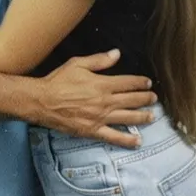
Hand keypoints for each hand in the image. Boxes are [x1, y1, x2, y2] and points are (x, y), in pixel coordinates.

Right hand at [37, 49, 156, 146]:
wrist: (42, 101)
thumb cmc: (58, 81)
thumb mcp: (77, 64)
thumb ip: (99, 60)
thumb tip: (117, 53)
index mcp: (102, 84)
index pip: (128, 83)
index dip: (140, 83)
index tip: (148, 83)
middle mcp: (105, 101)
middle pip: (132, 100)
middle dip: (146, 99)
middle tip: (154, 99)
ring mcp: (100, 117)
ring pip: (128, 118)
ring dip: (142, 117)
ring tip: (152, 117)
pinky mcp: (93, 130)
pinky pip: (114, 137)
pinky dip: (127, 140)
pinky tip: (138, 141)